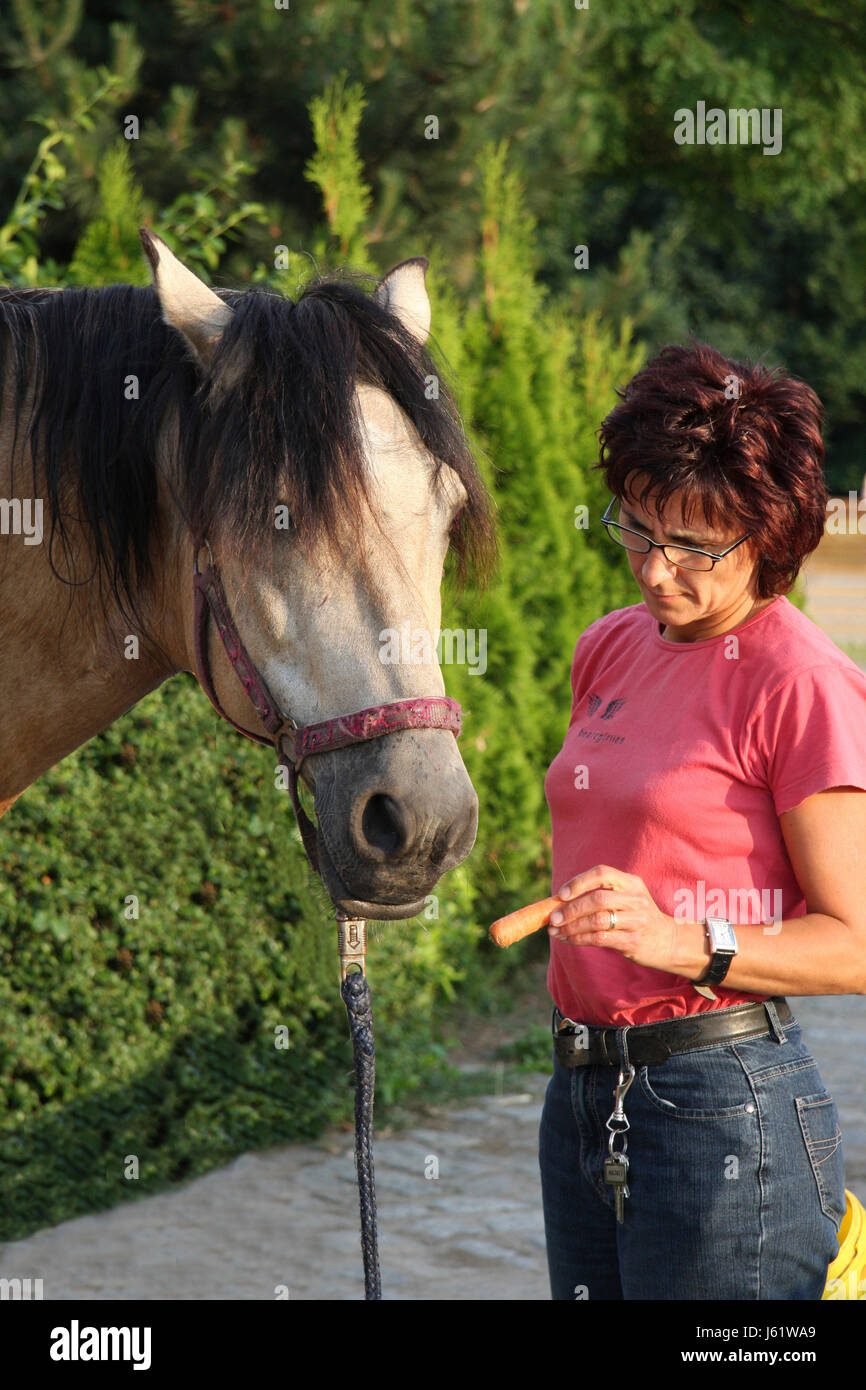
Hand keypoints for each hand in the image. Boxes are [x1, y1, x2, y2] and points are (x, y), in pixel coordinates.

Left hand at [548, 863, 680, 972]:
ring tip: (555, 932)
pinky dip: (580, 939)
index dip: (579, 882)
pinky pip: (600, 939)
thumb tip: (557, 902)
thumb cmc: (635, 917)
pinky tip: (568, 940)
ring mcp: (637, 920)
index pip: (602, 873)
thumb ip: (598, 895)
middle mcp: (635, 899)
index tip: (561, 894)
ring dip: (571, 927)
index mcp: (631, 883)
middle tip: (553, 919)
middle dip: (571, 909)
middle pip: (597, 899)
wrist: (669, 941)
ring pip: (597, 921)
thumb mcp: (625, 898)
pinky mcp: (633, 941)